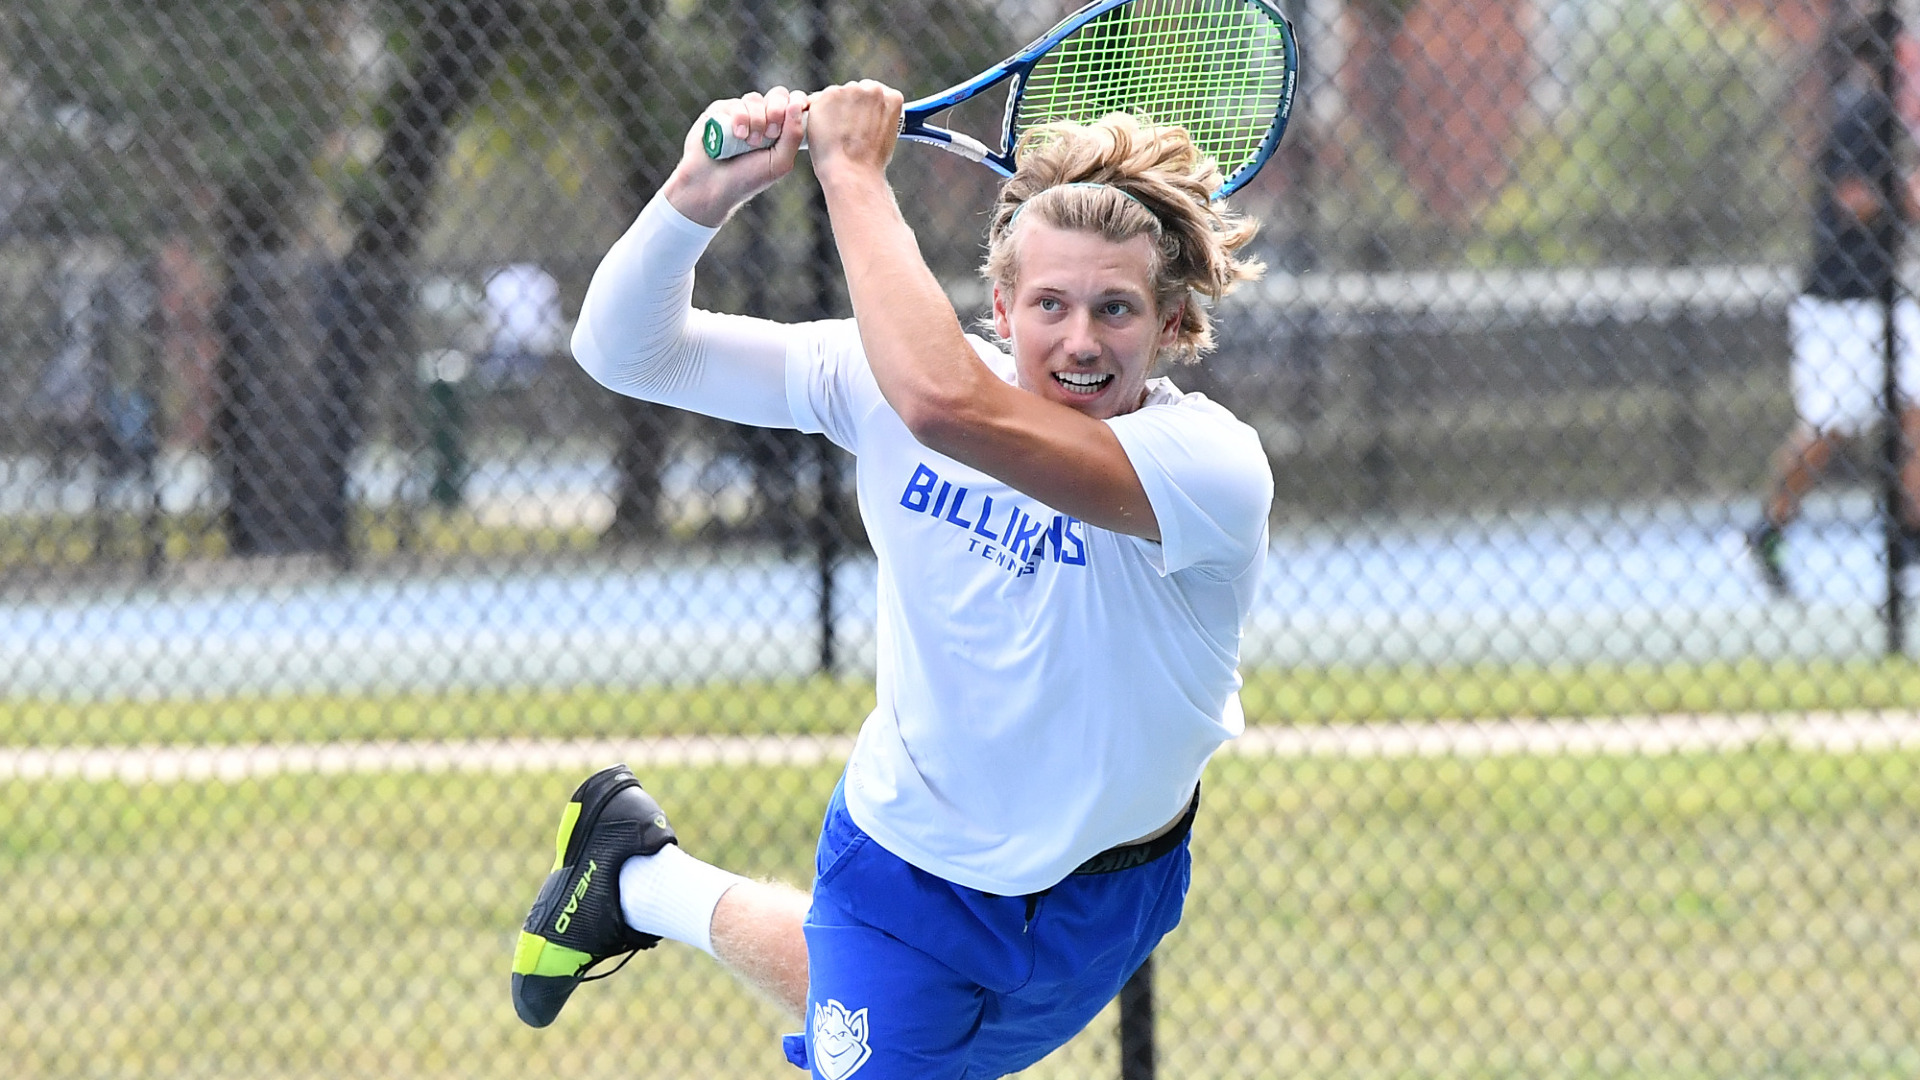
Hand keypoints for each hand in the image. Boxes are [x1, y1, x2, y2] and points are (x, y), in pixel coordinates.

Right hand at [661, 87, 808, 226]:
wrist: (712, 185)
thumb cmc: (748, 178)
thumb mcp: (780, 162)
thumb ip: (793, 135)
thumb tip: (796, 103)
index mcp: (780, 129)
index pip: (794, 103)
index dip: (797, 103)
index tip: (799, 109)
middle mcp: (761, 117)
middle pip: (777, 94)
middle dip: (777, 111)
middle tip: (771, 134)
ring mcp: (740, 112)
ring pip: (755, 99)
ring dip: (757, 120)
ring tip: (750, 143)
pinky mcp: (720, 111)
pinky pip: (736, 104)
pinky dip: (740, 119)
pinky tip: (738, 136)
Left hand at [805, 80, 903, 186]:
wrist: (852, 171)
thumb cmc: (870, 162)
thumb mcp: (887, 135)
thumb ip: (880, 117)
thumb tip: (868, 116)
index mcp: (890, 97)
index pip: (875, 93)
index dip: (866, 107)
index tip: (861, 119)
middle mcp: (871, 88)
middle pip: (856, 90)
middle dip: (850, 105)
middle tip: (845, 128)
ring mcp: (848, 90)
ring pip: (837, 95)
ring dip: (834, 108)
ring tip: (834, 133)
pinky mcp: (826, 96)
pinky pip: (819, 100)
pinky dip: (818, 113)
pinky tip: (822, 130)